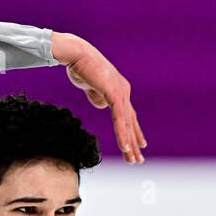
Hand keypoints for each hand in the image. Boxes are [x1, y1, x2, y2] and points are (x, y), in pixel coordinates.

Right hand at [51, 33, 145, 163]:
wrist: (76, 55)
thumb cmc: (82, 68)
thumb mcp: (92, 88)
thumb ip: (99, 98)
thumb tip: (103, 105)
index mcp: (120, 90)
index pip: (128, 116)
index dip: (133, 133)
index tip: (138, 146)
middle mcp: (124, 91)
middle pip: (131, 122)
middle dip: (134, 143)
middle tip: (139, 160)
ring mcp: (121, 92)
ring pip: (126, 123)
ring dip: (130, 143)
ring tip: (133, 160)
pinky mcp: (114, 93)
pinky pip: (119, 118)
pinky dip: (122, 133)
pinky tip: (125, 147)